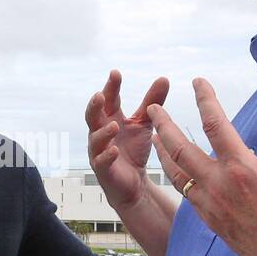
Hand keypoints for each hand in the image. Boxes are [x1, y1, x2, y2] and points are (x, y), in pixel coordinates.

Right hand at [85, 70, 169, 209]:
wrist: (134, 182)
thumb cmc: (134, 149)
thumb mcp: (144, 123)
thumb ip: (152, 102)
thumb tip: (164, 78)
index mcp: (110, 118)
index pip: (108, 99)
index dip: (111, 87)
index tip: (115, 73)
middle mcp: (100, 132)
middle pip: (92, 116)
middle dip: (95, 106)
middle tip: (100, 95)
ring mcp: (99, 151)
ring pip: (95, 139)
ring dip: (103, 132)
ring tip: (114, 125)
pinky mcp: (103, 169)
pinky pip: (101, 161)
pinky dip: (107, 155)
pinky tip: (114, 150)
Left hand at [147, 78, 256, 255]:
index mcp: (242, 168)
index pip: (216, 125)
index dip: (205, 99)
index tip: (197, 82)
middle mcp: (219, 186)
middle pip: (181, 148)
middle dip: (164, 125)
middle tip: (153, 109)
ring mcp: (211, 205)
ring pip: (176, 173)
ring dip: (163, 152)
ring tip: (155, 136)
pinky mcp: (210, 221)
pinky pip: (185, 193)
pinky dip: (176, 177)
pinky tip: (176, 169)